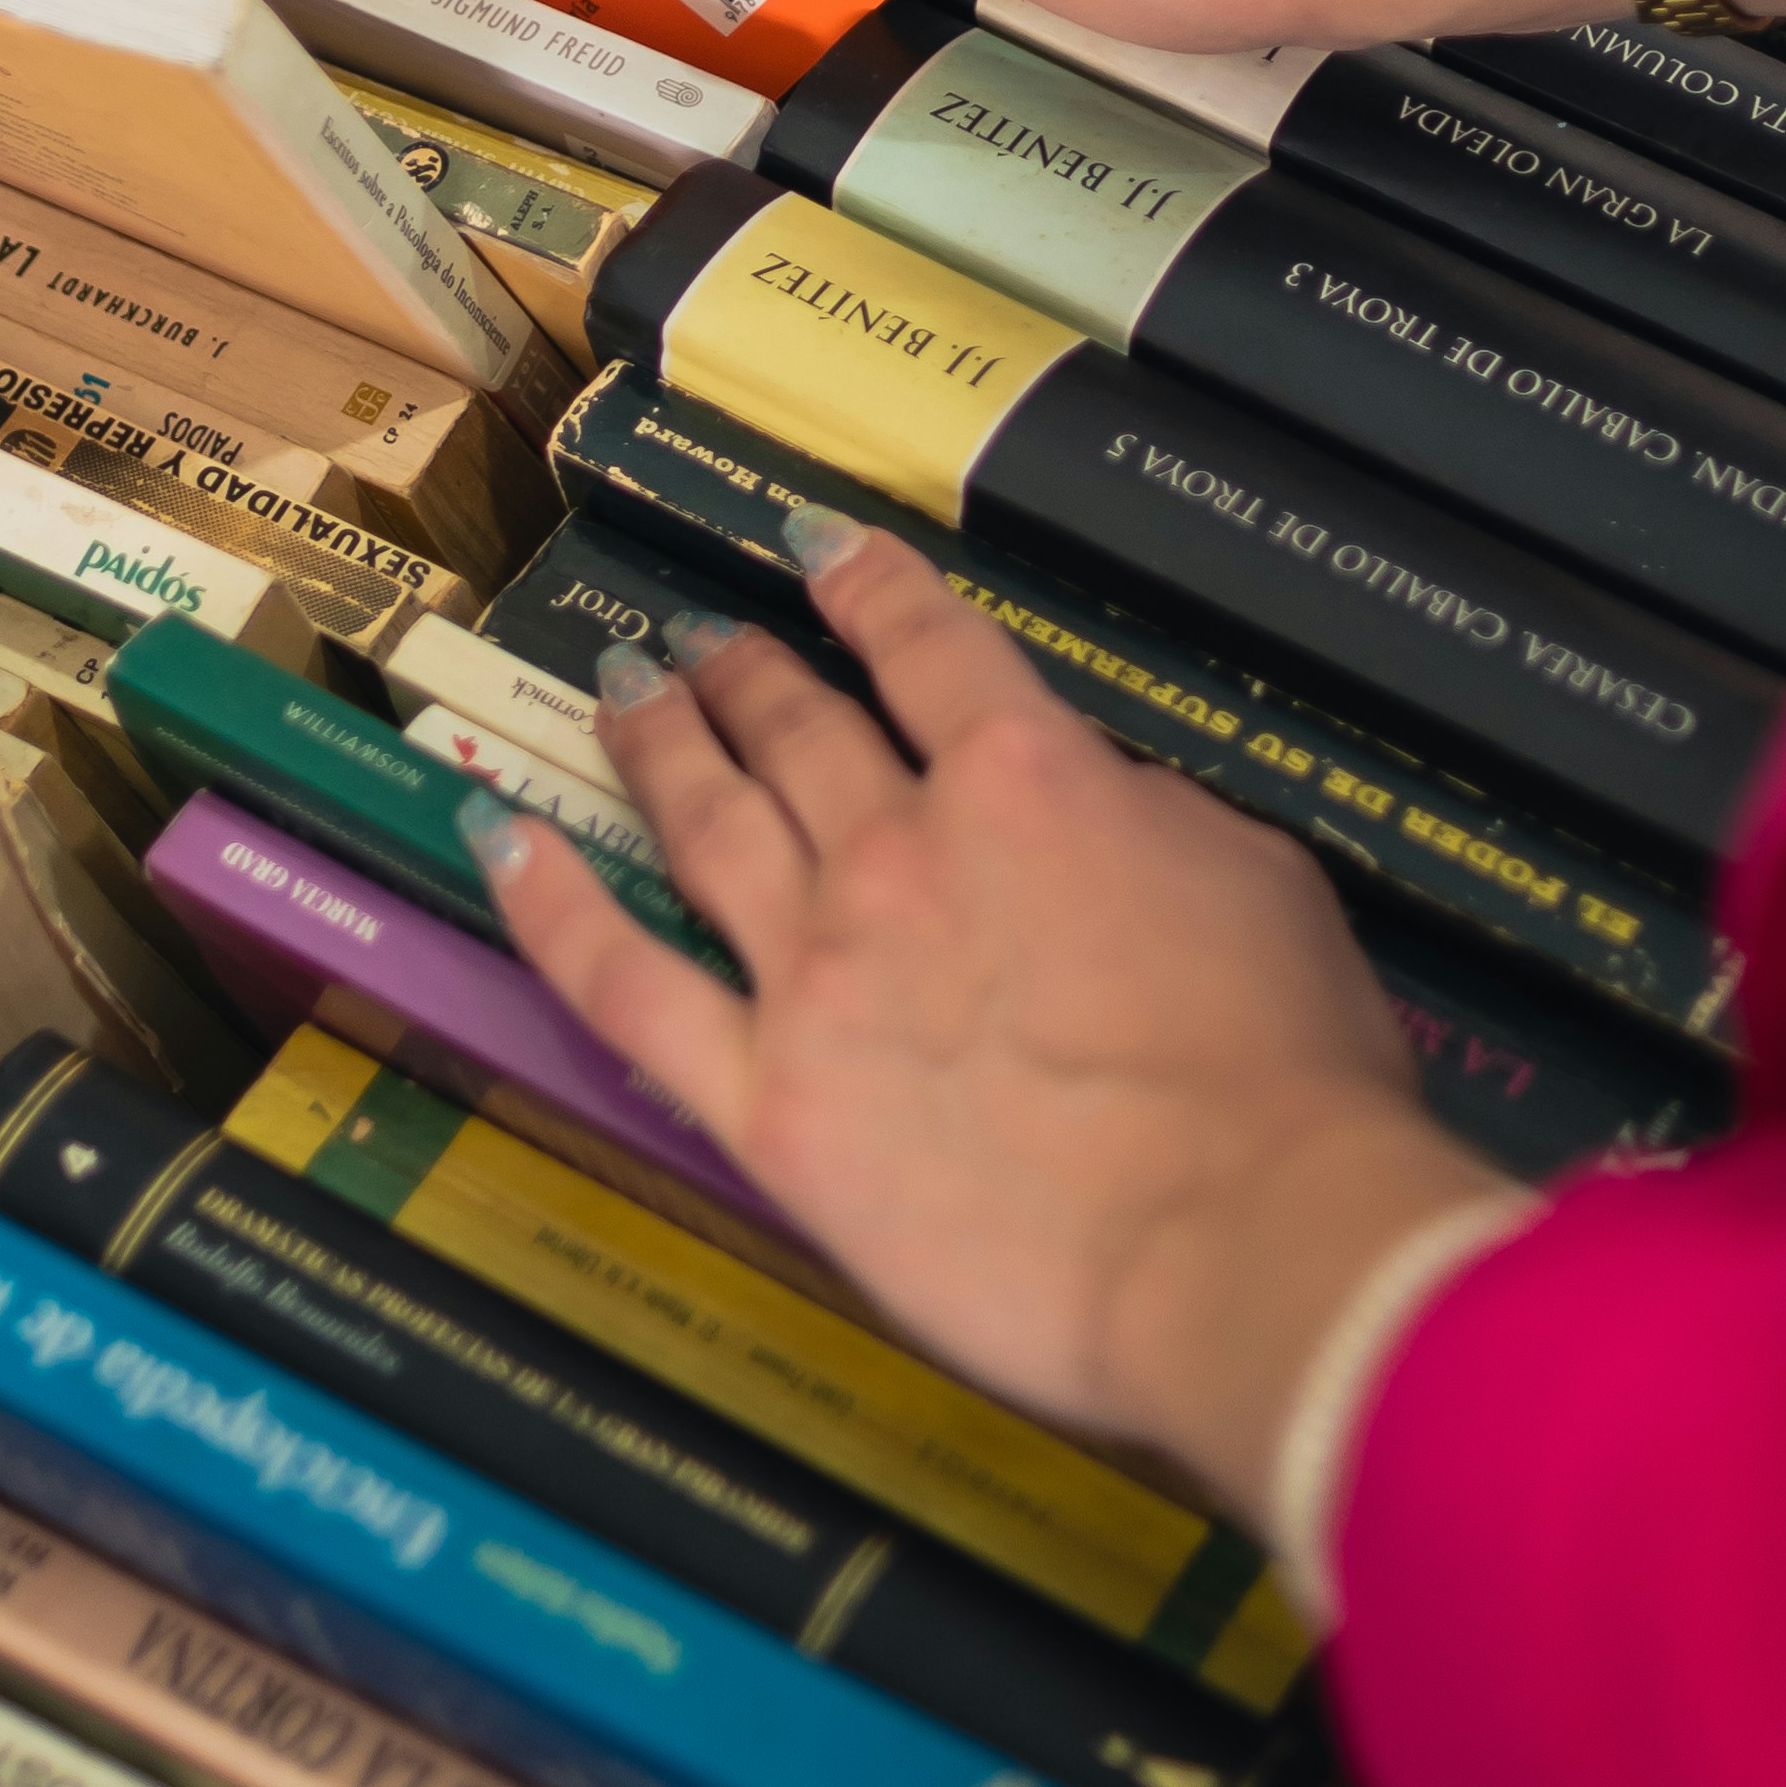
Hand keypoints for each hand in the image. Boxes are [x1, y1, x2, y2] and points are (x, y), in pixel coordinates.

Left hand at [476, 517, 1487, 1523]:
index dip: (861, 580)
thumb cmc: (1283, 1078)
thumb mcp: (1257, 880)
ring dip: (656, 740)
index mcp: (1028, 778)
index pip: (923, 644)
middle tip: (700, 637)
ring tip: (622, 689)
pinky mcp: (768, 1103)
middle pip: (796, 727)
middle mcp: (900, 851)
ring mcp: (817, 973)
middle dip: (743, 668)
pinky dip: (550, 905)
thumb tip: (1095, 807)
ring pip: (704, 819)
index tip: (811, 546)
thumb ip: (1148, 820)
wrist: (1241, 1240)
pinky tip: (502, 838)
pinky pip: (624, 988)